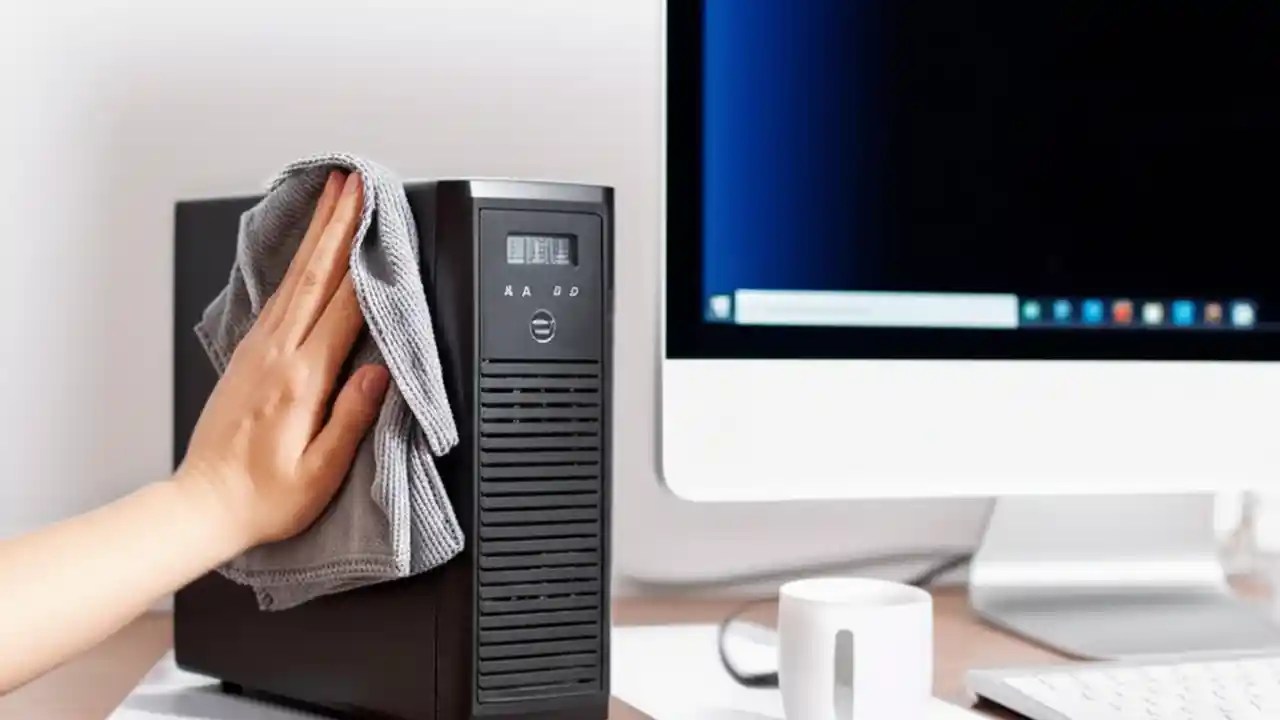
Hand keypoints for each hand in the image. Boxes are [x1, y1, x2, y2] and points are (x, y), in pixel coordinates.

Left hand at [179, 170, 388, 550]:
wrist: (203, 507)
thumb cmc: (265, 497)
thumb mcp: (320, 472)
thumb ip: (351, 419)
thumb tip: (380, 374)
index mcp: (301, 381)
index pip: (343, 307)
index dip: (363, 259)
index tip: (377, 220)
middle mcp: (276, 356)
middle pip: (315, 276)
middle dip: (337, 224)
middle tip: (354, 184)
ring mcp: (258, 352)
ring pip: (295, 280)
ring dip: (317, 235)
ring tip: (334, 200)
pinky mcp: (248, 357)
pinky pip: (279, 298)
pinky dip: (298, 266)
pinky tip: (307, 253)